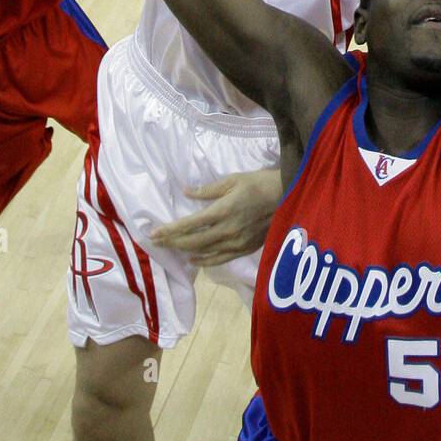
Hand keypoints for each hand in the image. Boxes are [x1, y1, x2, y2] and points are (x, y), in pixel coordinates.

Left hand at [150, 168, 282, 266]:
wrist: (287, 196)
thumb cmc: (259, 183)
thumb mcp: (233, 180)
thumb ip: (208, 190)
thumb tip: (187, 192)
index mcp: (222, 211)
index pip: (189, 225)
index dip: (170, 230)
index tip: (153, 233)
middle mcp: (226, 231)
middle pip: (193, 242)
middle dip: (172, 242)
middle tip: (157, 242)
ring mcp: (236, 242)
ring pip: (204, 252)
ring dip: (185, 251)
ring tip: (172, 249)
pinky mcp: (245, 249)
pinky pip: (220, 259)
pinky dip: (205, 260)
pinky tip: (195, 259)